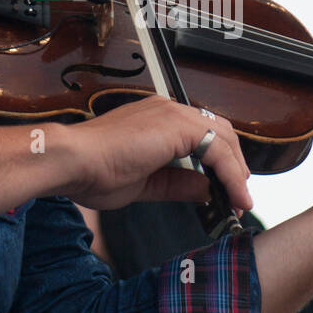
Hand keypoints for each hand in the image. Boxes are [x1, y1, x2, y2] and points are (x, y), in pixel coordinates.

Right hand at [56, 96, 251, 213]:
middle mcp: (168, 110)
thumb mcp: (147, 184)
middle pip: (220, 132)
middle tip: (238, 197)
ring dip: (236, 172)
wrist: (72, 161)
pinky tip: (233, 196)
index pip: (202, 135)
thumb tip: (207, 190)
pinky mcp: (179, 126)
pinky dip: (231, 175)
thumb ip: (179, 184)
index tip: (225, 191)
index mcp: (157, 120)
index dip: (219, 163)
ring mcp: (174, 114)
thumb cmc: (92, 171)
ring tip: (240, 201)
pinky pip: (218, 150)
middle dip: (234, 166)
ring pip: (224, 139)